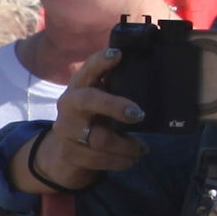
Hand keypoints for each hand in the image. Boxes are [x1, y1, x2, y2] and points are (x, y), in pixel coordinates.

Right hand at [20, 51, 144, 193]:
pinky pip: (98, 159)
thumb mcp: (100, 101)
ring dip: (127, 145)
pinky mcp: (69, 152)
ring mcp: (65, 130)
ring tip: (141, 148)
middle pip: (89, 100)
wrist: (65, 153)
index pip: (88, 70)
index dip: (100, 61)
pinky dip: (120, 161)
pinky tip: (130, 160)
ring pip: (100, 138)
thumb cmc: (93, 119)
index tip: (118, 55)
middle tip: (139, 115)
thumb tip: (151, 76)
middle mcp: (68, 104)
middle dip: (115, 106)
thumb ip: (114, 88)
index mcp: (79, 86)